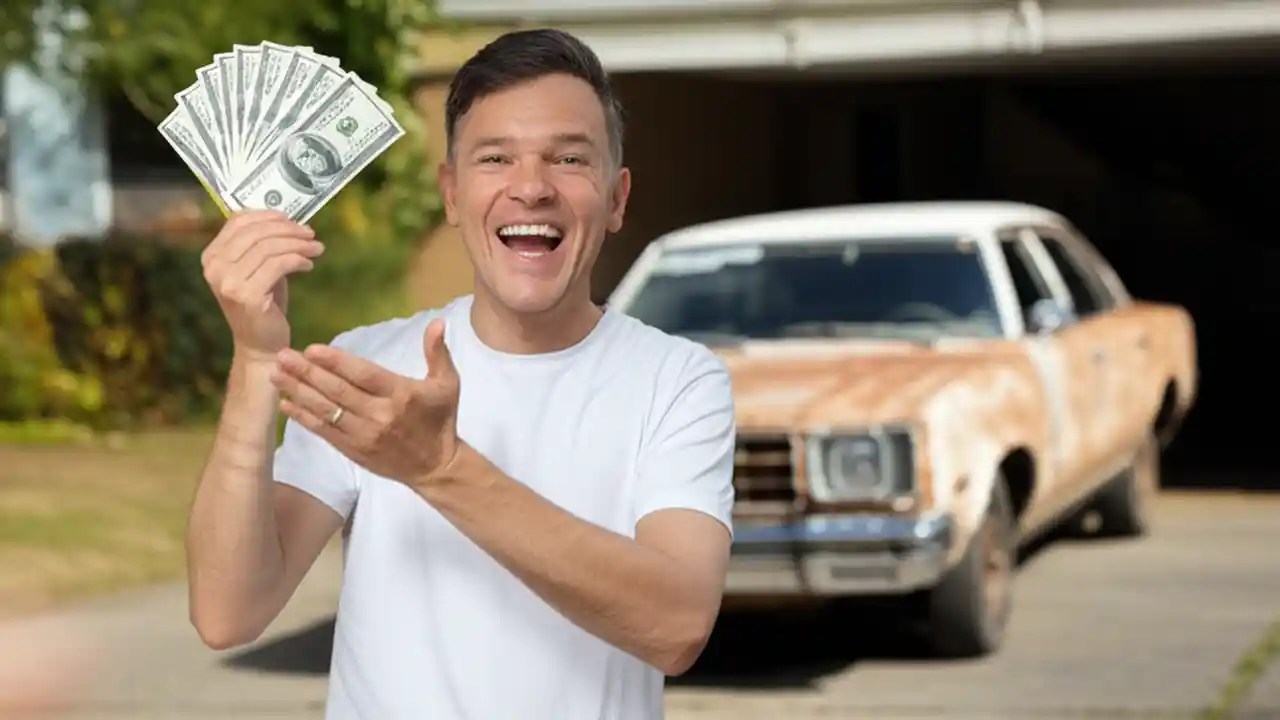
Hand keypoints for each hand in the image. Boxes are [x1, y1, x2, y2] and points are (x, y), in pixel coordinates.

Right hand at [201, 210, 323, 362]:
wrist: (260, 345)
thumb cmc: (262, 305)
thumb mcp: (257, 268)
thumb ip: (263, 245)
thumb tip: (288, 220)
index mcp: (212, 257)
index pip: (237, 222)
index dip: (268, 215)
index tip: (292, 219)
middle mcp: (215, 268)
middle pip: (256, 232)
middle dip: (288, 229)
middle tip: (310, 234)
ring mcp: (228, 282)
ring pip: (269, 248)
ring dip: (298, 244)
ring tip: (316, 249)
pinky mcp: (247, 295)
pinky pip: (279, 265)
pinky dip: (298, 260)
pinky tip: (309, 265)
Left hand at [270, 318, 462, 487]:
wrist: (436, 467)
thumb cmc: (441, 421)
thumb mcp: (448, 384)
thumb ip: (438, 352)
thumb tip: (437, 322)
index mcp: (401, 395)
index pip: (364, 375)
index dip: (337, 362)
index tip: (312, 349)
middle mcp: (380, 415)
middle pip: (338, 392)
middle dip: (307, 373)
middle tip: (282, 356)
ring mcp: (364, 435)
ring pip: (327, 411)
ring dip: (299, 392)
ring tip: (276, 376)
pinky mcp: (354, 450)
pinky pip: (324, 432)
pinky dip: (304, 418)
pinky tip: (286, 404)